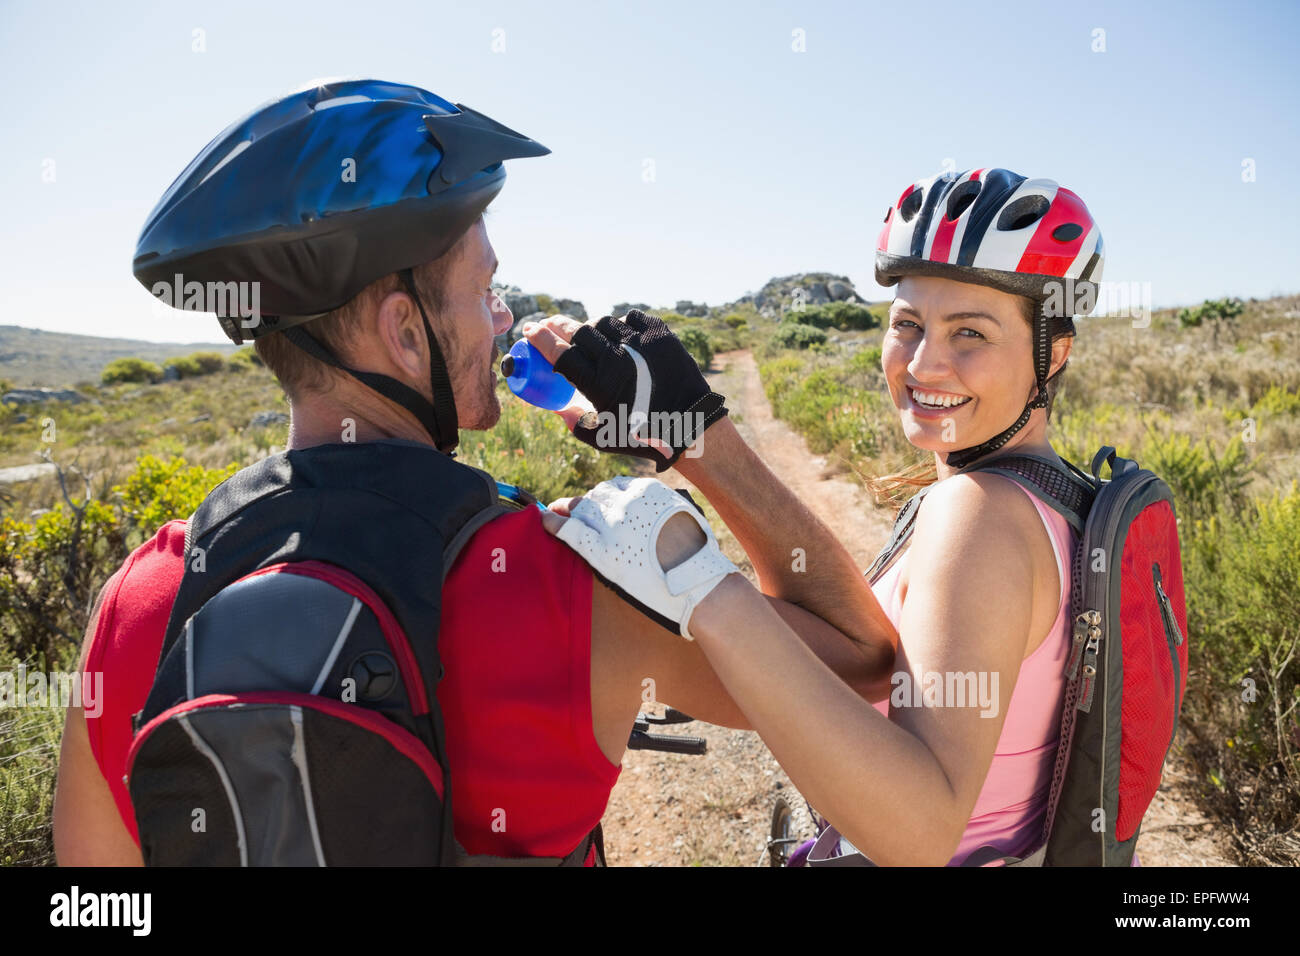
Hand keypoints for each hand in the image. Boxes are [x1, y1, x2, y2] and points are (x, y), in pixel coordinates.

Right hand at [524, 311, 728, 471]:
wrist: (692, 425)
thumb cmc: (645, 437)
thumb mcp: (604, 439)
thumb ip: (576, 425)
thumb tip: (560, 410)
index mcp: (599, 384)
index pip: (560, 353)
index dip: (541, 339)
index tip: (531, 330)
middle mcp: (616, 359)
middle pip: (578, 332)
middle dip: (559, 326)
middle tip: (551, 326)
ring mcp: (639, 343)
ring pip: (604, 322)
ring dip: (592, 328)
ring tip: (591, 336)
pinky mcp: (660, 334)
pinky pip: (632, 317)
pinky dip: (622, 323)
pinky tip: (621, 334)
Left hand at [541, 476, 738, 639]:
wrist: (698, 584)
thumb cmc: (700, 556)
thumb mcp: (687, 514)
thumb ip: (667, 505)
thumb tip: (663, 507)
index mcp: (648, 490)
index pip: (616, 486)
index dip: (606, 498)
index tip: (602, 505)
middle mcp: (626, 501)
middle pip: (595, 496)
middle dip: (588, 506)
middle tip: (578, 514)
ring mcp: (611, 525)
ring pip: (580, 509)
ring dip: (572, 514)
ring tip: (559, 517)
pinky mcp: (600, 551)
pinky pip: (569, 531)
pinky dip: (554, 524)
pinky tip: (545, 521)